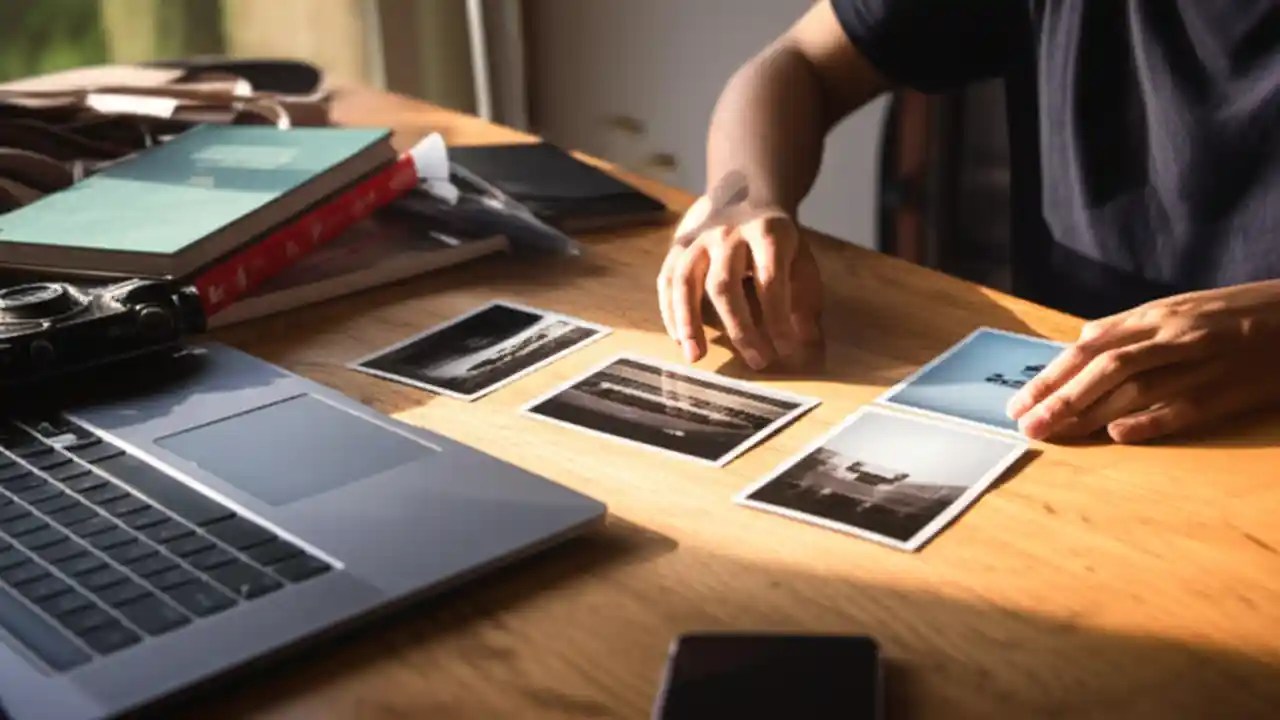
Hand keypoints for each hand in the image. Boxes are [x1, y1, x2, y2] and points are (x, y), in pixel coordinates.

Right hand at [657, 189, 822, 369]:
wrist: (745, 191)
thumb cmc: (777, 238)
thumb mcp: (801, 257)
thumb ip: (805, 296)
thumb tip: (804, 339)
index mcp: (766, 233)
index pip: (769, 280)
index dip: (778, 318)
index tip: (786, 349)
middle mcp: (727, 233)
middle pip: (724, 284)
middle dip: (739, 328)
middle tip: (757, 361)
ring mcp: (698, 239)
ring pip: (685, 280)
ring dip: (688, 322)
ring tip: (695, 357)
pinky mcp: (678, 246)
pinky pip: (667, 280)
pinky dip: (669, 312)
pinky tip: (679, 340)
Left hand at [1006, 281, 1279, 442]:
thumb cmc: (1238, 313)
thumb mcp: (1181, 308)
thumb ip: (1129, 326)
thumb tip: (1082, 340)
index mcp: (1157, 316)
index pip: (1090, 348)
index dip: (1051, 375)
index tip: (1018, 402)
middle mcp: (1173, 337)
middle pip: (1104, 367)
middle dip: (1059, 396)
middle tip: (1025, 424)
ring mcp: (1201, 363)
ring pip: (1135, 387)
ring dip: (1089, 412)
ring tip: (1054, 434)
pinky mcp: (1229, 391)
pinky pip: (1184, 408)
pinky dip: (1149, 420)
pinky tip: (1118, 435)